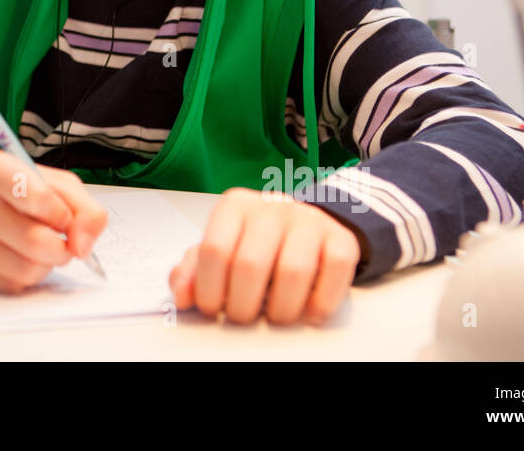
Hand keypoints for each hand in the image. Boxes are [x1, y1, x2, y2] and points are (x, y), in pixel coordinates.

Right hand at [0, 149, 108, 293]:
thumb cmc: (20, 190)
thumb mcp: (56, 184)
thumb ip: (84, 209)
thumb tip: (82, 247)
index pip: (38, 197)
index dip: (62, 215)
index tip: (64, 218)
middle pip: (35, 241)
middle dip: (61, 247)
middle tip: (61, 241)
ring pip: (25, 270)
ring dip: (44, 264)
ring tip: (36, 247)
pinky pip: (11, 285)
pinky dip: (25, 276)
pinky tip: (17, 257)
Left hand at [169, 186, 361, 324]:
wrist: (305, 225)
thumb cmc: (254, 242)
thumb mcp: (220, 249)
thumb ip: (193, 271)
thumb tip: (182, 295)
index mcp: (235, 206)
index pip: (213, 250)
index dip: (209, 289)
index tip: (211, 308)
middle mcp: (272, 208)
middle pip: (250, 264)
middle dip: (242, 305)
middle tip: (242, 316)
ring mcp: (309, 220)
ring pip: (293, 272)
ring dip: (281, 310)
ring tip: (274, 317)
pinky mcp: (341, 238)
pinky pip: (334, 272)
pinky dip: (319, 303)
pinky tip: (306, 311)